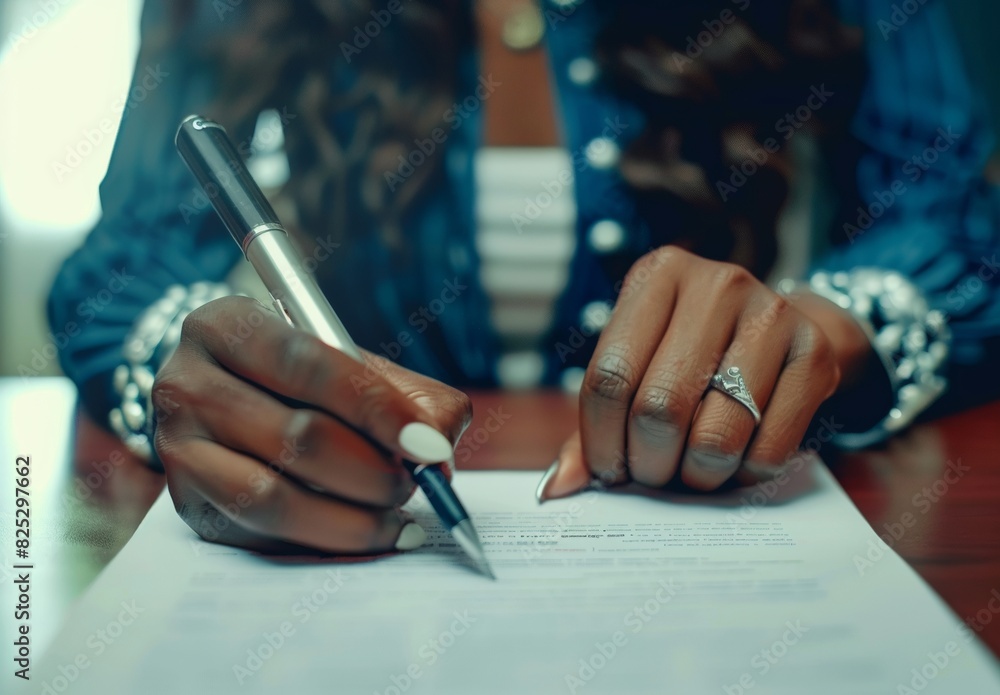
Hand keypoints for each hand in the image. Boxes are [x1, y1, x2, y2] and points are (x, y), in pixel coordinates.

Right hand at [152, 296, 471, 554]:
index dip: (375, 408)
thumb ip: (407, 393)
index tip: (427, 445)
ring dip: (352, 518)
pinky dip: (325, 542)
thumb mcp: (349, 362)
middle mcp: (187, 382)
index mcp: (225, 326)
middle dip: (373, 470)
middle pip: (296, 435)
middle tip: (416, 483)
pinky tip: (368, 536)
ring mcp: (177, 449)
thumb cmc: (300, 378)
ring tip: (398, 516)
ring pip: (272, 496)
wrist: (228, 403)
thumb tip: (441, 445)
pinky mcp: (185, 504)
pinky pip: (262, 535)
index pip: (307, 363)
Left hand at [538, 247, 870, 498]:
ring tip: (691, 470)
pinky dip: (744, 476)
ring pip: (715, 435)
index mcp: (657, 276)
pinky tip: (735, 461)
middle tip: (652, 474)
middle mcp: (716, 284)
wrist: (783, 329)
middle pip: (658, 408)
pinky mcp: (815, 354)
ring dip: (696, 476)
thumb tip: (556, 489)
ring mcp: (772, 314)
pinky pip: (769, 449)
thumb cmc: (692, 354)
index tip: (609, 471)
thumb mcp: (640, 365)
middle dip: (648, 463)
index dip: (601, 441)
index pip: (608, 377)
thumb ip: (595, 425)